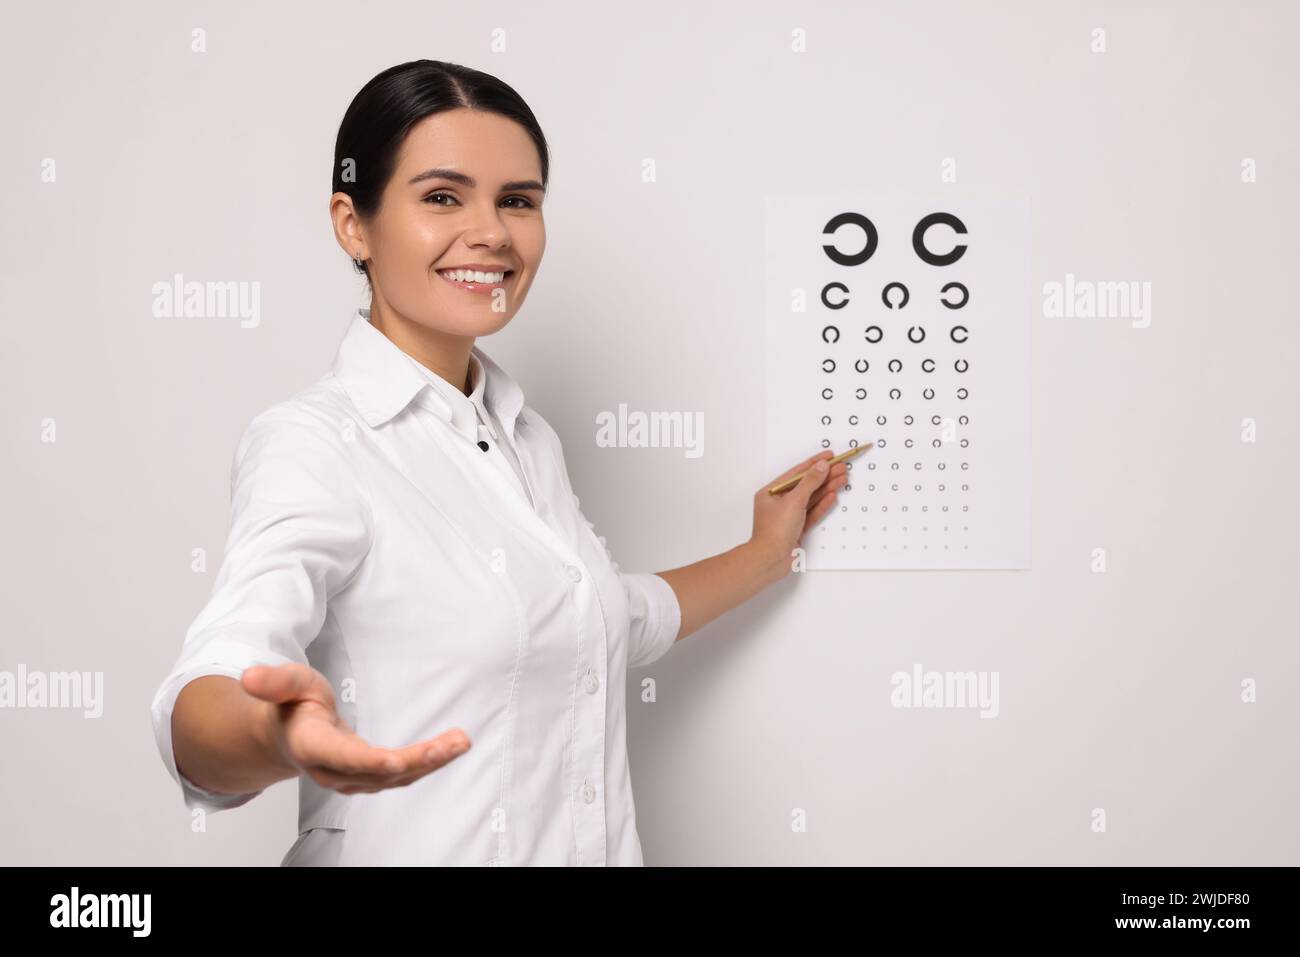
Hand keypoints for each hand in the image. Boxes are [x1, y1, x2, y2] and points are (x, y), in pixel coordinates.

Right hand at [241, 662, 469, 794]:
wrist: (286, 736)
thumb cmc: (290, 706)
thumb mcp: (284, 685)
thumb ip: (273, 682)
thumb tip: (249, 676)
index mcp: (313, 747)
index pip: (344, 757)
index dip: (370, 761)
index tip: (398, 760)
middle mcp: (334, 770)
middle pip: (379, 771)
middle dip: (419, 760)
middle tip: (453, 744)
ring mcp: (353, 779)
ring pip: (397, 777)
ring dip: (431, 761)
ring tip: (461, 742)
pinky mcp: (370, 777)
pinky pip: (403, 774)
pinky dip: (429, 762)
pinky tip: (452, 747)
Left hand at [748, 450, 847, 581]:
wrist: (771, 560)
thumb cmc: (774, 531)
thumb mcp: (794, 501)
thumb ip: (810, 482)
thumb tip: (821, 466)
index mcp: (771, 492)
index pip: (796, 473)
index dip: (813, 463)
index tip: (829, 456)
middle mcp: (778, 503)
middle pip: (806, 485)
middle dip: (824, 476)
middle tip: (842, 467)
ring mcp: (788, 516)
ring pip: (811, 498)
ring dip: (827, 488)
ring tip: (843, 477)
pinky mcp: (797, 528)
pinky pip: (812, 512)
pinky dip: (823, 504)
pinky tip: (833, 495)